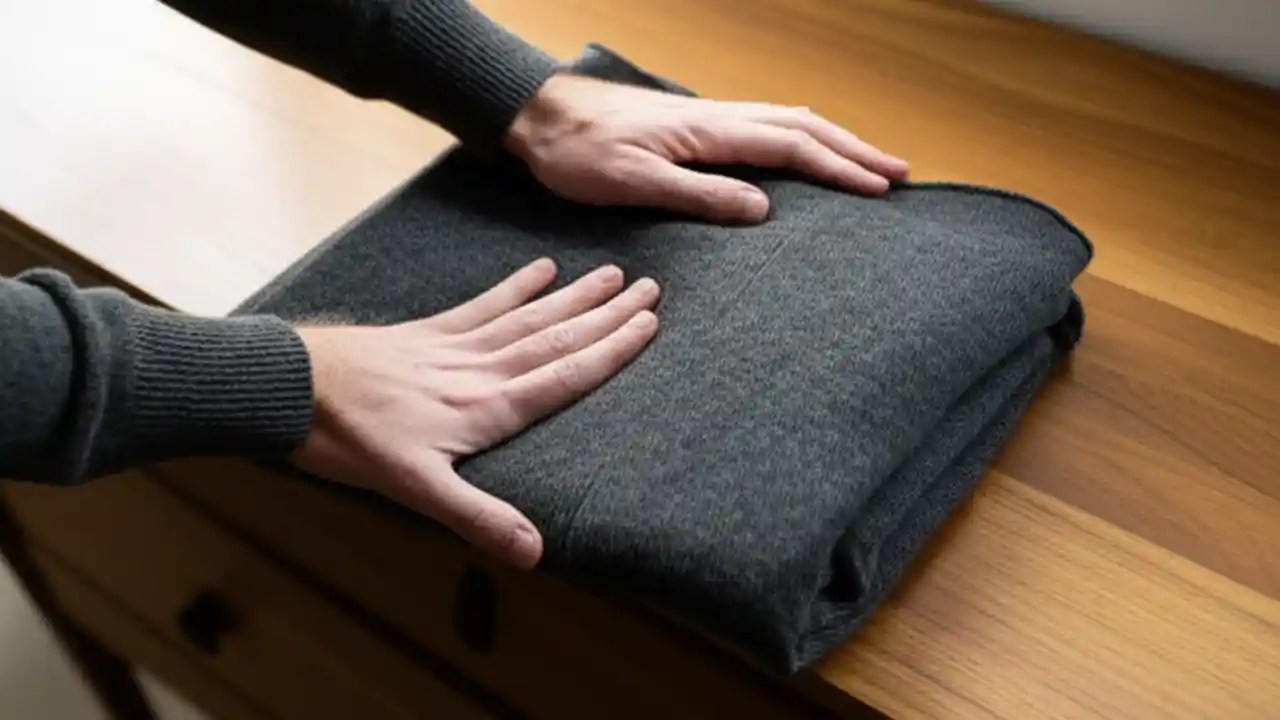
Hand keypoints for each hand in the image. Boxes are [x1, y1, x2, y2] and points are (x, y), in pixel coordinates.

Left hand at [290, 259, 659, 568]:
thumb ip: (478, 517)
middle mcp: (478, 371)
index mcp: (484, 408)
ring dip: (573, 297)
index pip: (562, 376)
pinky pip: (483, 305)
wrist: (290, 388)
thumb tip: (535, 552)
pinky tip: (541, 269)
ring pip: (528, 318)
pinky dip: (515, 287)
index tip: (649, 325)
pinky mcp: (428, 334)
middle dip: (606, 316)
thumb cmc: (349, 441)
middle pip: (555, 338)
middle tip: (651, 288)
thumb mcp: (415, 490)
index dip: (609, 352)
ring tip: (613, 274)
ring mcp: (454, 347)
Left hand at [504, 74, 908, 224]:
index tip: (881, 188)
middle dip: (854, 148)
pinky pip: (764, 126)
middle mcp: (718, 117)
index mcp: (711, 132)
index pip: (793, 147)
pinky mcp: (694, 126)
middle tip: (900, 171)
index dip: (840, 168)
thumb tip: (765, 209)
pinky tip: (802, 152)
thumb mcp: (636, 182)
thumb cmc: (579, 152)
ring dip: (833, 140)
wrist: (539, 114)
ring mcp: (708, 118)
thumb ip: (700, 195)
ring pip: (787, 120)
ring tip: (868, 161)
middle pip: (804, 126)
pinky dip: (800, 137)